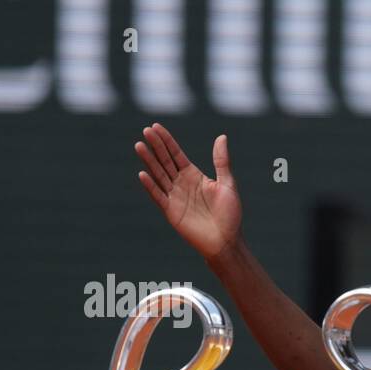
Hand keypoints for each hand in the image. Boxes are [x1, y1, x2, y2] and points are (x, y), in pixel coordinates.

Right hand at [135, 123, 242, 261]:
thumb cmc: (230, 214)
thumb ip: (222, 161)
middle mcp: (182, 184)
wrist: (227, 241)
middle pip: (165, 161)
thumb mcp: (227, 183)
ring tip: (139, 146)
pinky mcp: (171, 211)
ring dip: (149, 161)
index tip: (155, 126)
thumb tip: (222, 137)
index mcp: (194, 175)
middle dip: (156, 146)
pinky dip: (151, 186)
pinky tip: (143, 174)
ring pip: (159, 175)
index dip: (167, 141)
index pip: (176, 154)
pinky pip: (158, 196)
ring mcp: (175, 197)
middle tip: (146, 130)